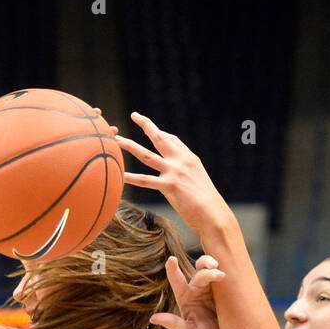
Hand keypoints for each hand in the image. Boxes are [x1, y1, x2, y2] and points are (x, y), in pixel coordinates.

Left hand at [116, 112, 228, 232]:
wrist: (213, 213)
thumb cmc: (206, 203)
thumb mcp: (198, 181)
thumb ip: (186, 174)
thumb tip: (178, 178)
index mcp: (189, 158)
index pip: (173, 140)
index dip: (160, 133)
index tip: (150, 127)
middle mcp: (181, 161)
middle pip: (160, 138)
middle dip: (146, 124)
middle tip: (134, 115)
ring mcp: (175, 172)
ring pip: (146, 155)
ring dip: (130, 145)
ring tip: (116, 140)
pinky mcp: (169, 186)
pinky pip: (145, 180)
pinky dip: (131, 177)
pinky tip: (119, 175)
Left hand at [149, 255, 224, 328]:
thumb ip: (174, 324)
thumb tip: (153, 318)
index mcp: (185, 297)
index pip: (177, 281)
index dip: (173, 270)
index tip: (171, 259)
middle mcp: (197, 288)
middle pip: (199, 273)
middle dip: (207, 271)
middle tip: (217, 273)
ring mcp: (212, 286)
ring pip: (210, 268)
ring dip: (214, 266)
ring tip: (223, 274)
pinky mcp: (227, 286)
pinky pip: (227, 273)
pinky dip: (228, 268)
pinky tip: (232, 271)